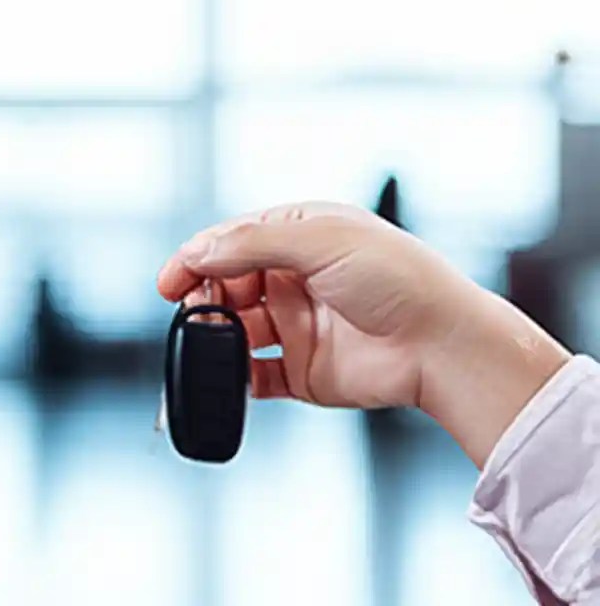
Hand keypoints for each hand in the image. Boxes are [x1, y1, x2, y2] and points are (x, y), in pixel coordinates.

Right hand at [156, 201, 570, 466]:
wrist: (443, 346)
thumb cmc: (401, 281)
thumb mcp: (321, 240)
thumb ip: (250, 244)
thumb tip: (197, 253)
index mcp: (302, 235)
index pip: (232, 240)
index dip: (197, 258)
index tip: (170, 281)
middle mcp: (297, 278)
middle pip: (227, 285)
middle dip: (203, 297)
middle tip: (193, 312)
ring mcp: (298, 325)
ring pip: (234, 329)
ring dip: (215, 336)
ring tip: (210, 343)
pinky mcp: (302, 370)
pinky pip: (253, 375)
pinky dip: (233, 377)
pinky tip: (227, 375)